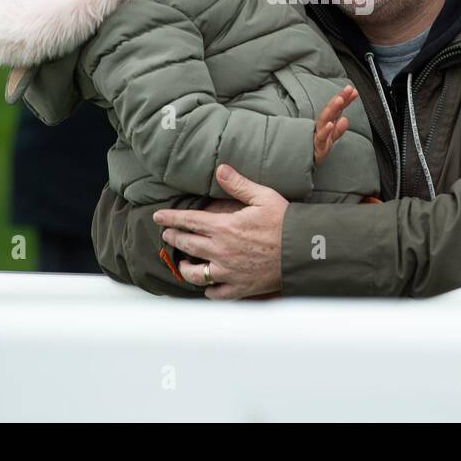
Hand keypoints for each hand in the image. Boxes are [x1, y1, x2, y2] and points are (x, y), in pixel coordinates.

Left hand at [153, 163, 286, 299]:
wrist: (303, 251)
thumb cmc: (285, 221)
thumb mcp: (263, 197)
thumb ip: (238, 184)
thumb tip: (220, 169)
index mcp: (224, 227)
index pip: (189, 221)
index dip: (170, 218)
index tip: (158, 217)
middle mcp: (221, 251)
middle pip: (187, 245)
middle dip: (174, 238)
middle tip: (167, 235)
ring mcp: (228, 272)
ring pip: (195, 273)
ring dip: (185, 267)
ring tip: (182, 262)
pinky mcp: (239, 287)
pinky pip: (216, 292)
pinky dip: (208, 289)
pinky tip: (207, 284)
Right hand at [314, 85, 355, 165]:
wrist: (304, 164)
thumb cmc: (316, 149)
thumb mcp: (330, 138)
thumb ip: (338, 129)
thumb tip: (345, 118)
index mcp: (326, 123)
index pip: (336, 109)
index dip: (345, 98)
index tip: (353, 90)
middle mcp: (321, 127)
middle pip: (330, 110)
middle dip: (340, 98)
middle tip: (348, 89)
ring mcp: (318, 135)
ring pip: (324, 120)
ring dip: (333, 109)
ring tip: (340, 100)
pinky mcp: (316, 147)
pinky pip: (321, 138)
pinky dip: (326, 131)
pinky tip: (330, 124)